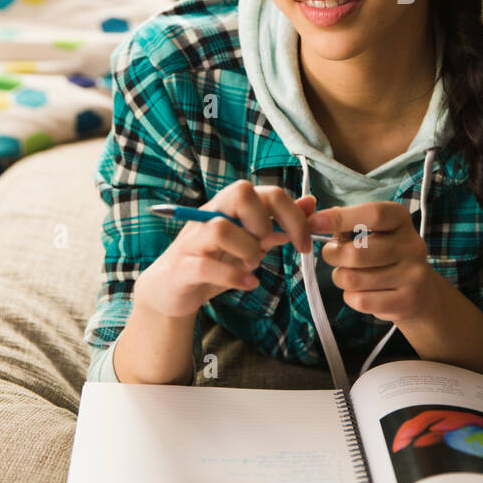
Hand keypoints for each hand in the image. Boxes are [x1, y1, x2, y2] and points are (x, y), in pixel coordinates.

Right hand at [134, 182, 317, 319]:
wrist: (171, 290)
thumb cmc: (216, 261)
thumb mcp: (251, 240)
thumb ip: (278, 223)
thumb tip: (311, 203)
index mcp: (230, 206)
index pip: (267, 192)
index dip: (293, 215)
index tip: (304, 243)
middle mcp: (210, 214)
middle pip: (240, 192)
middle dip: (263, 221)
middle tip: (266, 244)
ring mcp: (193, 239)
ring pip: (221, 228)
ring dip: (247, 250)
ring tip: (252, 265)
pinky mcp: (182, 267)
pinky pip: (207, 265)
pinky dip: (234, 276)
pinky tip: (248, 284)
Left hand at [308, 200, 433, 322]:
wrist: (418, 291)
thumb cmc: (383, 255)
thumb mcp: (371, 231)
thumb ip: (344, 223)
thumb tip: (312, 220)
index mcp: (401, 219)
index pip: (373, 214)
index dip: (340, 218)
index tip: (314, 223)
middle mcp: (412, 244)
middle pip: (357, 252)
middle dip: (333, 255)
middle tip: (331, 255)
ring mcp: (413, 274)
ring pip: (354, 279)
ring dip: (341, 278)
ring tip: (349, 274)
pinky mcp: (407, 300)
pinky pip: (361, 300)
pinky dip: (351, 297)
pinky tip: (361, 291)